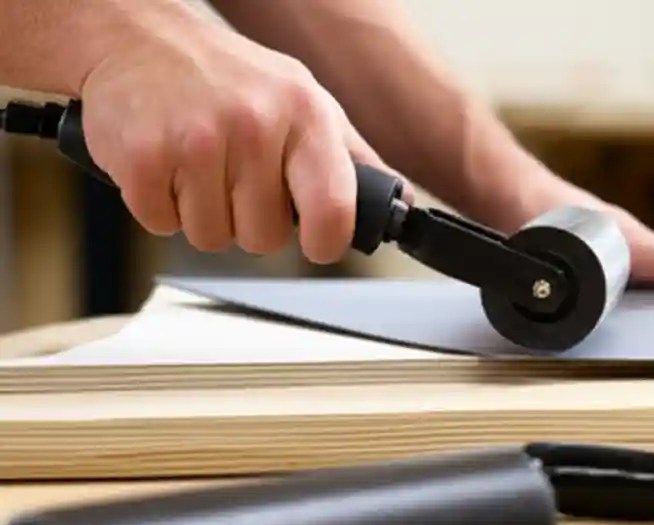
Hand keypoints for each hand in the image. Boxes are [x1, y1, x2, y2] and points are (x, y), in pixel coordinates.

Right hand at [76, 6, 403, 262]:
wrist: (139, 36)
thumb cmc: (231, 76)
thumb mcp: (305, 100)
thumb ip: (351, 157)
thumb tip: (397, 204)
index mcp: (305, 114)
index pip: (334, 210)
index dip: (325, 242)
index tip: (316, 241)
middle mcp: (254, 124)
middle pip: (264, 238)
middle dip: (249, 221)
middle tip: (235, 179)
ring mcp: (196, 140)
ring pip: (212, 237)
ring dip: (203, 214)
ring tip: (199, 166)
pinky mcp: (142, 157)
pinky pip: (162, 225)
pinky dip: (160, 206)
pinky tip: (167, 165)